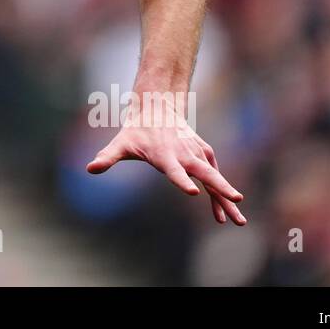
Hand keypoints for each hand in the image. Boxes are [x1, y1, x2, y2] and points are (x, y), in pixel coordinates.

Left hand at [86, 93, 245, 225]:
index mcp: (165, 154)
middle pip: (206, 173)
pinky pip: (214, 178)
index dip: (182, 181)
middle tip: (237, 201)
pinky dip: (220, 194)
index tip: (193, 192)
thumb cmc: (137, 130)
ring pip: (215, 178)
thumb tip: (90, 168)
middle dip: (222, 188)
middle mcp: (185, 154)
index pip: (174, 170)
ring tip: (239, 222)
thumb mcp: (121, 143)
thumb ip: (108, 157)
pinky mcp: (203, 155)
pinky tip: (223, 213)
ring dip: (227, 198)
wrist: (158, 107)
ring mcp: (197, 154)